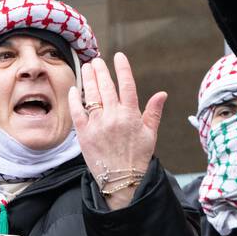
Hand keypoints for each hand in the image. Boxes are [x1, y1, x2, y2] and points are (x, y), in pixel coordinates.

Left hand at [68, 53, 164, 210]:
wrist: (122, 180)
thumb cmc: (137, 157)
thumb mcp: (150, 134)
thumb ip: (154, 112)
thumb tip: (162, 93)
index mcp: (131, 115)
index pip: (127, 84)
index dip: (122, 68)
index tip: (118, 56)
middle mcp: (114, 116)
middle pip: (106, 86)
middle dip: (100, 70)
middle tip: (96, 60)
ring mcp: (97, 124)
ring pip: (91, 95)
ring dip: (88, 79)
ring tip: (86, 68)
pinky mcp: (84, 133)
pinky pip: (77, 111)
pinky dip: (74, 99)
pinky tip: (74, 90)